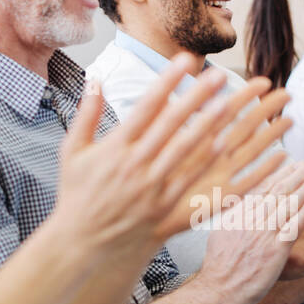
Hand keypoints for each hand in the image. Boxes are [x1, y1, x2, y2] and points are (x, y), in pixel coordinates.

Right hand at [56, 55, 287, 253]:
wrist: (83, 243)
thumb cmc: (77, 194)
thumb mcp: (72, 152)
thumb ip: (86, 114)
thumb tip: (95, 79)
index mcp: (116, 147)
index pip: (147, 107)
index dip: (168, 82)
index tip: (185, 60)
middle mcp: (136, 165)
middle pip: (173, 125)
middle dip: (196, 98)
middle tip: (219, 75)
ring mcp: (153, 187)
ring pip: (188, 151)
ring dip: (210, 126)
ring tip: (231, 104)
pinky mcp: (165, 207)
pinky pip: (193, 182)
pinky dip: (209, 163)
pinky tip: (228, 145)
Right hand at [198, 156, 303, 303]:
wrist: (218, 291)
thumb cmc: (219, 268)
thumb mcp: (219, 234)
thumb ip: (233, 217)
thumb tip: (238, 204)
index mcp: (238, 214)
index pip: (263, 188)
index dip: (281, 173)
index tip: (295, 163)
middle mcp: (250, 219)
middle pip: (279, 190)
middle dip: (299, 173)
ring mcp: (263, 233)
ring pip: (289, 203)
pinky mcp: (275, 249)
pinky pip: (294, 225)